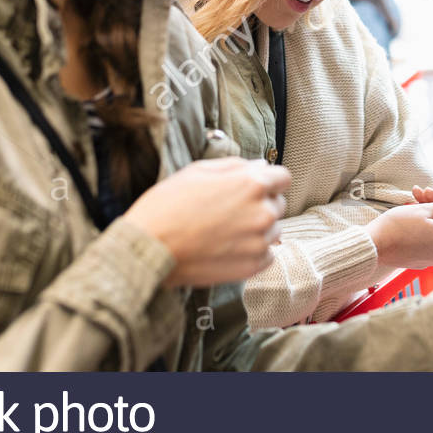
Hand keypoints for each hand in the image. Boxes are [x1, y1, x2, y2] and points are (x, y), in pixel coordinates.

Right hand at [124, 157, 290, 286]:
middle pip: (278, 204)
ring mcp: (259, 241)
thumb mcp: (198, 171)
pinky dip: (254, 251)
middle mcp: (262, 212)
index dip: (268, 180)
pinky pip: (267, 255)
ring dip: (258, 228)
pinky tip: (229, 248)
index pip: (283, 177)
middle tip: (231, 210)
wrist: (149, 247)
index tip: (254, 187)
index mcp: (252, 184)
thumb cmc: (167, 204)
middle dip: (261, 203)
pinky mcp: (252, 266)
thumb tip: (259, 166)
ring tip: (226, 230)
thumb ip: (235, 166)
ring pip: (274, 230)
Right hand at [365, 190, 432, 271]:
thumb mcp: (424, 210)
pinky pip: (428, 241)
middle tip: (422, 193)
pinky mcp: (420, 260)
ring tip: (412, 201)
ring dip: (428, 215)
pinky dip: (422, 228)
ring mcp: (432, 258)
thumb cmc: (396, 227)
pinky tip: (408, 217)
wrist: (373, 247)